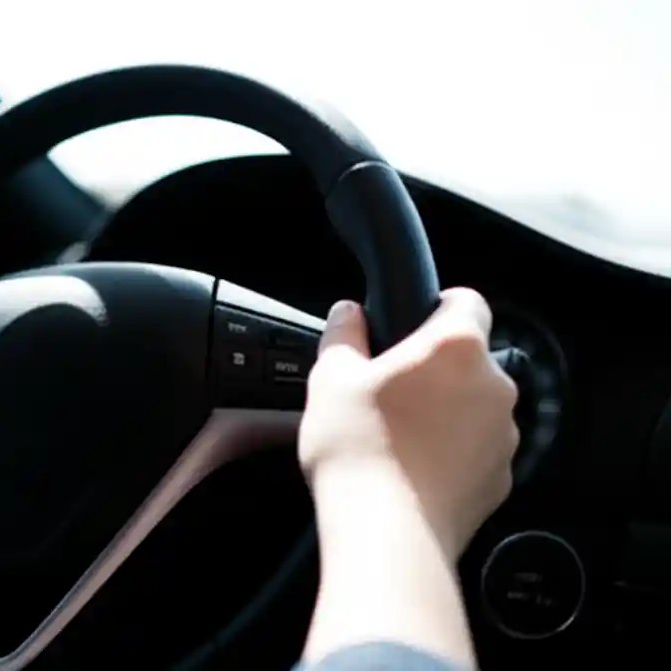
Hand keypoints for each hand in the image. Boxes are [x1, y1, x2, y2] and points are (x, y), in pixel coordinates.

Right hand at [299, 289, 518, 559]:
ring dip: (444, 412)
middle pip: (468, 359)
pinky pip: (476, 451)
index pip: (466, 300)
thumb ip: (343, 335)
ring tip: (395, 435)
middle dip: (433, 369)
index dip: (436, 306)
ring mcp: (503, 436)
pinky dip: (451, 453)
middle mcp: (494, 386)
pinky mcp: (501, 479)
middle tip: (387, 389)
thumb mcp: (331, 379)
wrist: (387, 536)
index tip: (409, 323)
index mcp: (456, 347)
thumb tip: (348, 315)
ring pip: (474, 407)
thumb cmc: (359, 450)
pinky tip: (410, 468)